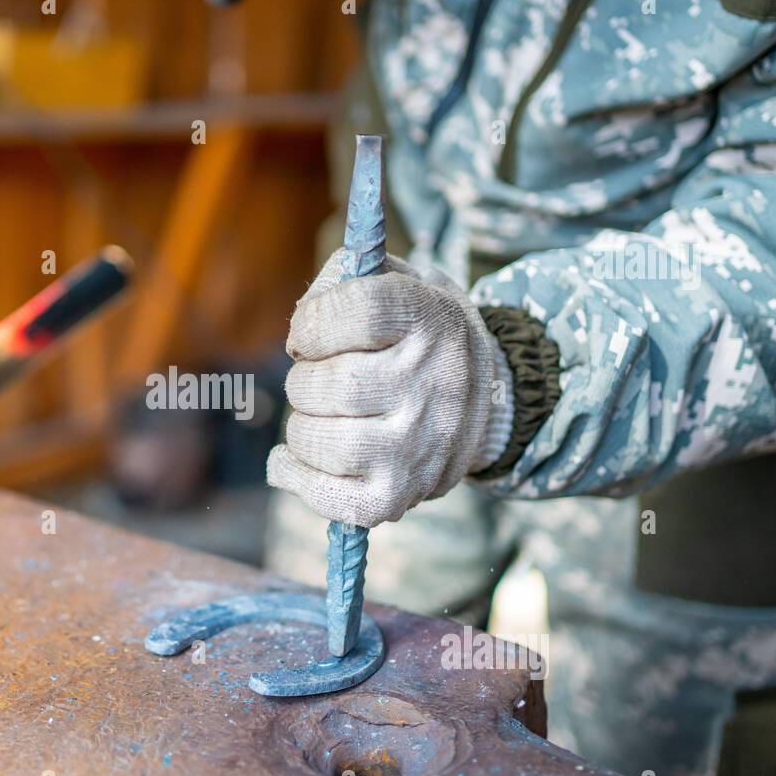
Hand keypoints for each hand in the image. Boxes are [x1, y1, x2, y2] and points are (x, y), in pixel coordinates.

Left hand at [266, 248, 510, 526]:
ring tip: (317, 417)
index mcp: (431, 320)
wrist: (483, 402)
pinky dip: (294, 474)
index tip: (307, 334)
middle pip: (327, 384)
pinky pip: (324, 495)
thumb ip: (342, 279)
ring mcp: (416, 448)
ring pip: (315, 438)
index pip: (357, 312)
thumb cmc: (415, 334)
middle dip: (303, 380)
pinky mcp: (396, 496)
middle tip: (318, 380)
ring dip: (299, 426)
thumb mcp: (397, 283)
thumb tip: (300, 326)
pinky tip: (293, 459)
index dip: (312, 323)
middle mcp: (431, 385)